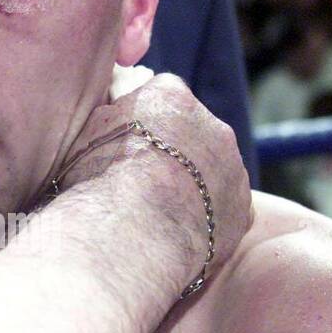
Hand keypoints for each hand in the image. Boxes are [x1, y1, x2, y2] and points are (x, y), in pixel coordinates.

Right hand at [61, 72, 252, 281]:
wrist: (131, 231)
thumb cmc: (99, 181)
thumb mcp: (88, 132)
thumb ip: (109, 116)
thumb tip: (113, 113)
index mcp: (170, 96)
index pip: (162, 98)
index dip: (144, 125)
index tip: (130, 148)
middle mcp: (212, 124)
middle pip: (196, 134)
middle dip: (177, 155)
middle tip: (146, 185)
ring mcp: (234, 168)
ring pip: (216, 173)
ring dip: (195, 188)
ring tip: (161, 216)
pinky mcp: (244, 211)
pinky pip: (228, 212)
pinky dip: (209, 221)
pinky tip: (181, 236)